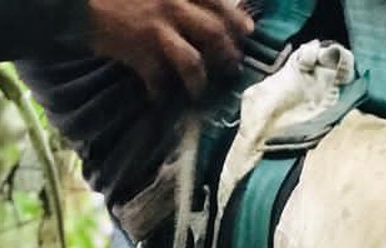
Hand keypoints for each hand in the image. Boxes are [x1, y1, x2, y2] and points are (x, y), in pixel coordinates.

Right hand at [88, 0, 252, 100]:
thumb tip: (201, 11)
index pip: (221, 2)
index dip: (238, 20)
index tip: (247, 33)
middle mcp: (175, 3)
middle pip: (216, 35)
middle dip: (228, 56)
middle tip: (231, 69)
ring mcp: (158, 29)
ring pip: (194, 63)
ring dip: (199, 83)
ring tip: (199, 92)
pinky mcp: (139, 51)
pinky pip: (159, 80)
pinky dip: (160, 94)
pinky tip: (159, 99)